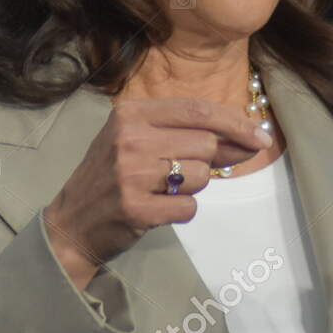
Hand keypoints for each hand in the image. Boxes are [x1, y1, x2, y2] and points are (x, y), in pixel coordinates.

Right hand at [43, 97, 271, 288]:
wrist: (72, 223)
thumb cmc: (115, 177)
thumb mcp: (142, 142)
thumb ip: (192, 136)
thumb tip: (251, 139)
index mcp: (131, 113)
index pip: (198, 110)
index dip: (237, 123)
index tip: (261, 136)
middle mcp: (129, 138)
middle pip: (206, 143)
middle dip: (208, 162)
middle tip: (182, 173)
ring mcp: (131, 173)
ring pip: (200, 175)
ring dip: (192, 188)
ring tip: (161, 190)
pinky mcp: (136, 207)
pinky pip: (189, 207)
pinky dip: (181, 211)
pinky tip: (156, 209)